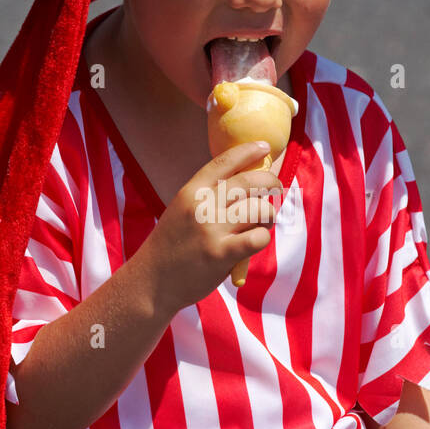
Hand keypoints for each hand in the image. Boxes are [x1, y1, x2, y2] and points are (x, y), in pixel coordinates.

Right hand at [143, 142, 283, 310]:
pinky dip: (263, 238)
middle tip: (277, 188)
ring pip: (260, 209)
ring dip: (268, 215)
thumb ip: (208, 196)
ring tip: (262, 223)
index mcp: (191, 191)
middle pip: (249, 182)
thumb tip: (246, 182)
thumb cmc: (172, 245)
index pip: (225, 161)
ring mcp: (212, 230)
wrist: (152, 281)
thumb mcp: (182, 210)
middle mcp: (202, 206)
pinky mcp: (221, 254)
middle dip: (271, 182)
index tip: (264, 147)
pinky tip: (255, 242)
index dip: (248, 150)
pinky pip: (258, 238)